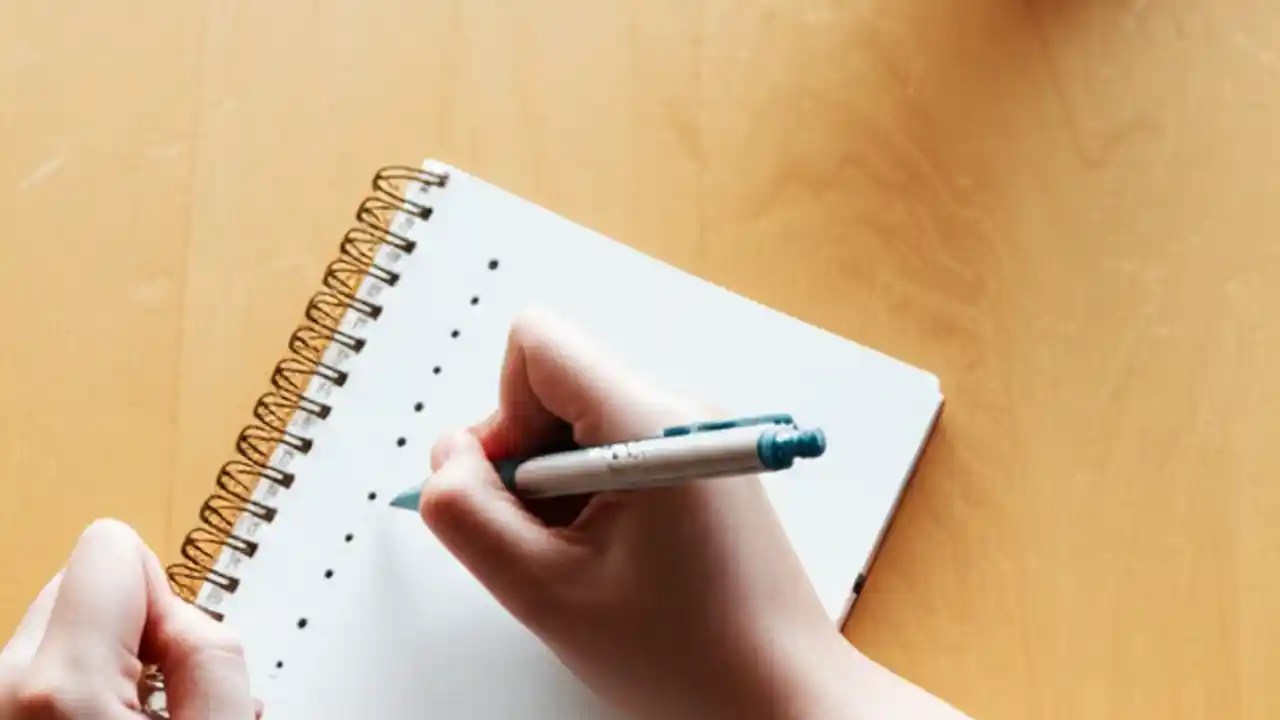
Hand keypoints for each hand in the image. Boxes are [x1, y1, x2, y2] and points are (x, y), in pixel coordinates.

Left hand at [0, 519, 256, 718]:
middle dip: (137, 628)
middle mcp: (8, 683)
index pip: (107, 545)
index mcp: (63, 682)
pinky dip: (88, 690)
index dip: (161, 590)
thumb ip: (213, 650)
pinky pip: (48, 666)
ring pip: (68, 628)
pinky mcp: (2, 711)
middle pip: (86, 583)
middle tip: (160, 700)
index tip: (169, 653)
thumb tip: (182, 616)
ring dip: (113, 664)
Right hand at [416, 309, 872, 718]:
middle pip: (556, 386)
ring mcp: (695, 435)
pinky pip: (614, 450)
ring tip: (584, 562)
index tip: (513, 490)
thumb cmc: (690, 656)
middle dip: (525, 461)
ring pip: (579, 424)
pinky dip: (589, 498)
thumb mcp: (545, 592)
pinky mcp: (699, 462)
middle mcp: (680, 409)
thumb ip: (468, 515)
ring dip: (556, 489)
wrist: (780, 697)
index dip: (500, 414)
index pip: (537, 344)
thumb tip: (447, 460)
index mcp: (649, 422)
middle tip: (542, 543)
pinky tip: (608, 558)